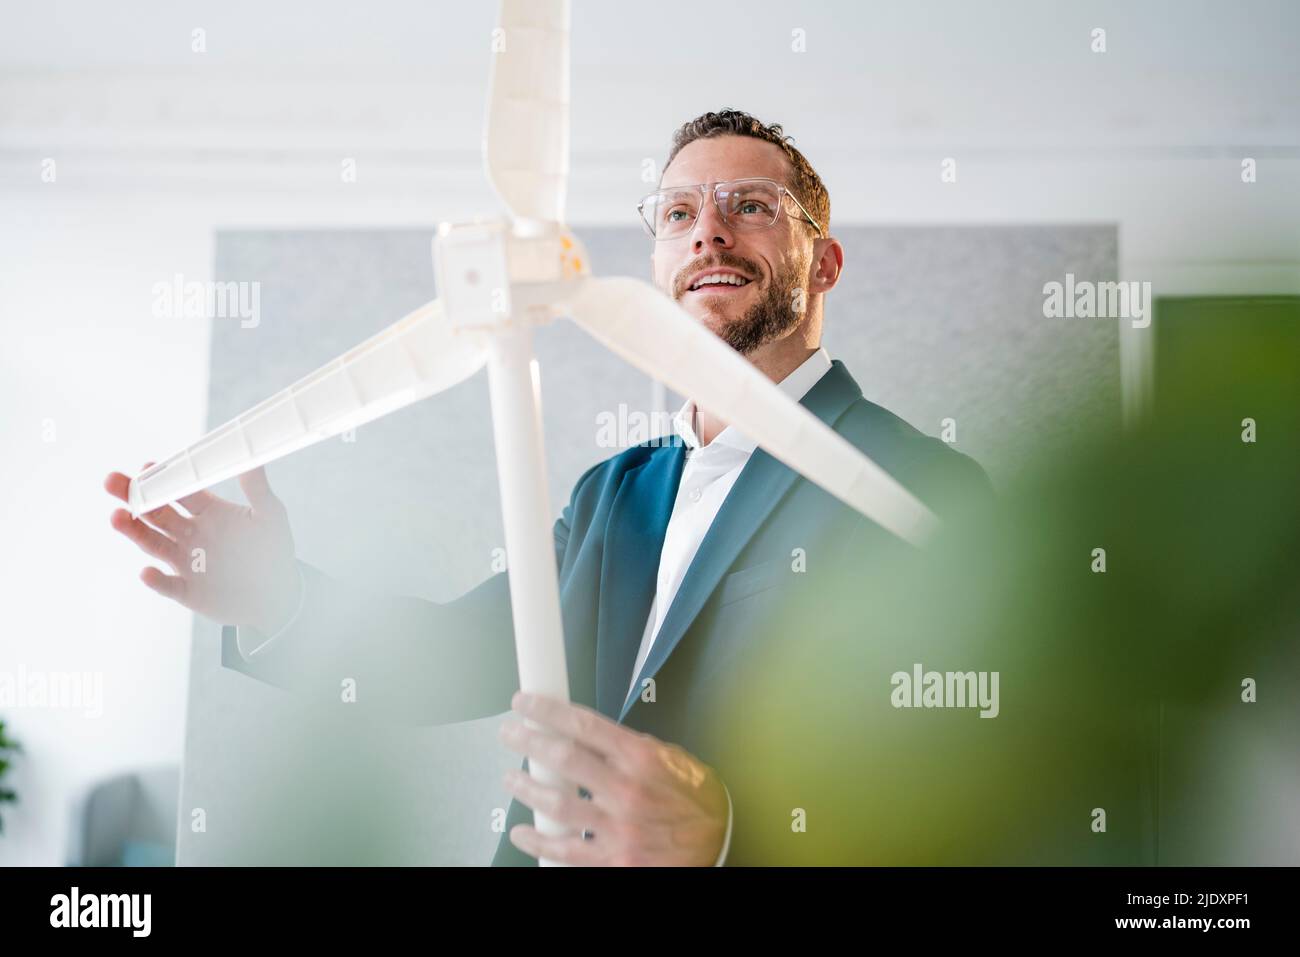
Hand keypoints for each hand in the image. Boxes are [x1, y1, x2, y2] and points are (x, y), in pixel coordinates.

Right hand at [105, 464, 300, 633]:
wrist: (279, 592)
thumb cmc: (272, 550)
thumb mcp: (271, 516)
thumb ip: (258, 488)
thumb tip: (251, 459)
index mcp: (208, 512)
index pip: (180, 491)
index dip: (164, 479)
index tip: (147, 466)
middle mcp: (190, 534)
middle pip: (156, 513)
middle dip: (134, 497)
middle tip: (113, 482)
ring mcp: (186, 562)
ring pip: (153, 544)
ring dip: (134, 531)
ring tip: (116, 517)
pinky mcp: (188, 590)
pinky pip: (167, 585)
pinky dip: (156, 580)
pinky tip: (147, 572)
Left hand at [498, 691, 728, 865]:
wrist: (716, 845)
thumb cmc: (695, 800)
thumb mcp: (672, 759)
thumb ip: (633, 748)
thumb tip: (595, 737)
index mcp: (641, 758)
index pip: (584, 725)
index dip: (547, 711)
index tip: (525, 703)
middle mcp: (627, 790)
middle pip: (563, 758)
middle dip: (528, 741)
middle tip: (510, 733)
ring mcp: (618, 827)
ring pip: (557, 804)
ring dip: (527, 788)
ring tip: (511, 778)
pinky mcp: (613, 859)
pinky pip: (565, 850)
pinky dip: (538, 841)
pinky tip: (523, 832)